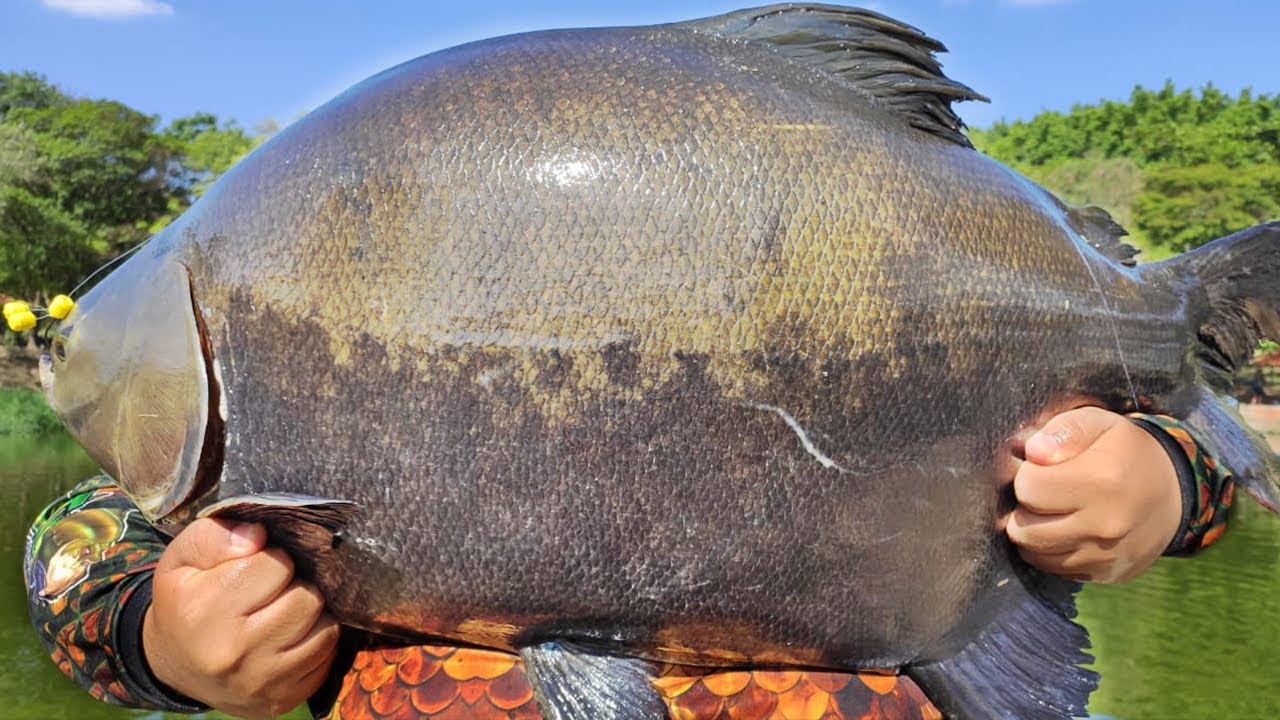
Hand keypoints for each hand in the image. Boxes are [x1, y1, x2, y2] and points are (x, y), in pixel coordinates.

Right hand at [142, 519, 340, 718]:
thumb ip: (215, 536)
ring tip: (281, 612)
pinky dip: (315, 641)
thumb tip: (258, 534)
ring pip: (325, 629)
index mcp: (204, 612)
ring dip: (309, 615)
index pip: (276, 565)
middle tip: (271, 592)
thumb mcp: (181, 559)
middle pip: (306, 599)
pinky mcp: (282, 701)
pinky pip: (327, 657)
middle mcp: (233, 654)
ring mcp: (261, 683)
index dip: (271, 560)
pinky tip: (288, 637)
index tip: (254, 570)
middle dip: (294, 586)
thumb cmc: (185, 601)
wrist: (174, 664)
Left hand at [1003, 406, 1182, 582]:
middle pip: (1024, 528)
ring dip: (1035, 531)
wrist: (1174, 491)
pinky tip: (1067, 529)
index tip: (1046, 470)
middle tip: (1048, 493)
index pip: (1027, 489)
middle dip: (1028, 507)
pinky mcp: (1106, 574)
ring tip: (1055, 511)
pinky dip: (1051, 550)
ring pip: (1034, 552)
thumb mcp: (1099, 423)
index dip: (1029, 475)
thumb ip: (1064, 431)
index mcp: (1103, 480)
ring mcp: (1107, 555)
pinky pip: (1053, 568)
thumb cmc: (1124, 451)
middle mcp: (1106, 525)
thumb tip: (1034, 453)